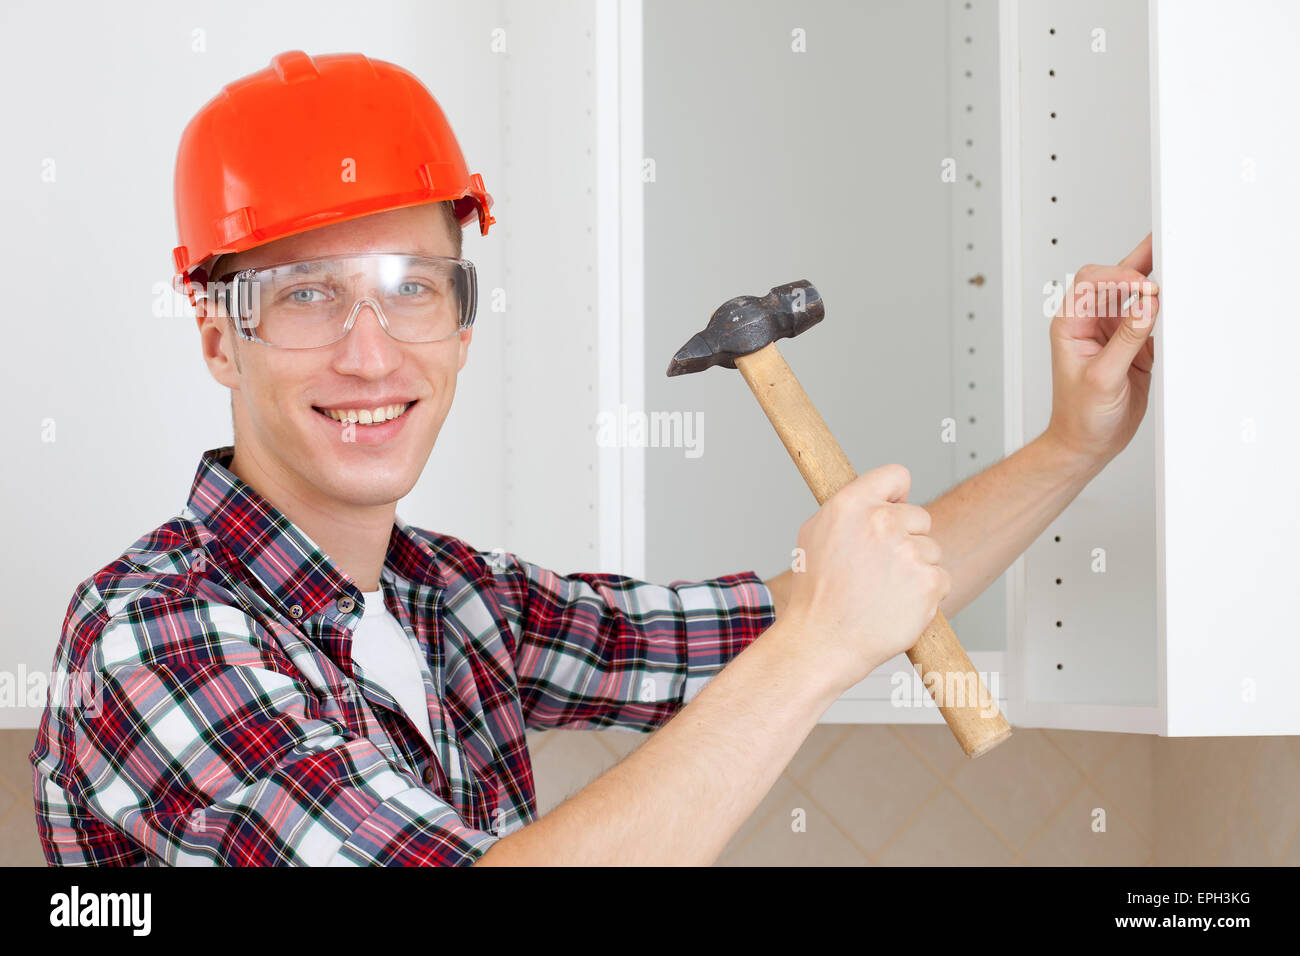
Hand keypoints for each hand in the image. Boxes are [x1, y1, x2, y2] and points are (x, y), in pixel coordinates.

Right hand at [782, 463, 949, 693]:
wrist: (822, 642)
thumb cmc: (816, 596)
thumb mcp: (814, 535)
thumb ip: (849, 510)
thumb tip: (875, 499)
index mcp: (851, 504)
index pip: (896, 475)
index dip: (897, 495)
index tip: (894, 509)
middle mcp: (882, 522)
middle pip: (920, 516)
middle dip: (907, 539)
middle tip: (880, 568)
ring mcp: (909, 552)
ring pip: (931, 550)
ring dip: (916, 569)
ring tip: (884, 590)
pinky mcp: (930, 582)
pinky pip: (942, 578)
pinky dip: (926, 594)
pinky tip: (898, 604)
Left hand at [1046, 233, 1160, 463]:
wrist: (1087, 443)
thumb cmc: (1079, 417)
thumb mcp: (1103, 379)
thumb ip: (1125, 341)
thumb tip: (1145, 306)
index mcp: (1071, 325)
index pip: (1091, 283)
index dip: (1118, 277)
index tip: (1145, 288)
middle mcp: (1090, 323)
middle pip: (1114, 279)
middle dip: (1139, 264)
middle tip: (1167, 247)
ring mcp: (1113, 332)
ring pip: (1134, 294)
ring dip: (1154, 281)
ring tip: (1178, 263)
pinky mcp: (1133, 344)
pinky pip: (1150, 316)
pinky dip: (1165, 307)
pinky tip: (1178, 299)